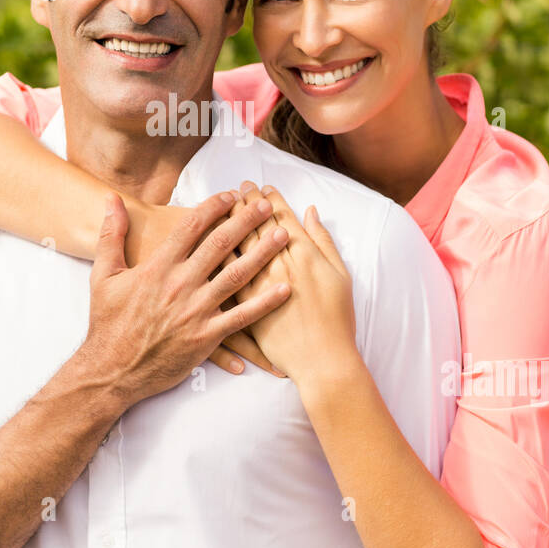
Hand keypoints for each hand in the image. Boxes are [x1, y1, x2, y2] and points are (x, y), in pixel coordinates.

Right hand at [81, 190, 290, 405]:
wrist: (110, 370)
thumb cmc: (107, 323)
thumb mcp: (103, 275)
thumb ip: (111, 234)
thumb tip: (110, 199)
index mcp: (158, 267)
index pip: (191, 226)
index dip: (214, 206)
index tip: (232, 195)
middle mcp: (180, 285)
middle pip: (221, 244)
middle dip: (246, 221)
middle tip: (266, 206)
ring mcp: (195, 311)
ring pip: (237, 276)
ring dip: (263, 254)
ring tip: (282, 236)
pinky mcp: (205, 338)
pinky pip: (241, 319)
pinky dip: (264, 304)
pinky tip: (284, 289)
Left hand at [231, 182, 357, 380]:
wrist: (322, 361)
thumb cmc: (337, 320)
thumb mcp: (340, 275)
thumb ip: (323, 240)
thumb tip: (311, 212)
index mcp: (303, 254)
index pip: (282, 216)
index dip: (270, 199)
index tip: (261, 186)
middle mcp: (277, 264)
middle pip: (256, 225)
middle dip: (246, 203)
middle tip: (238, 188)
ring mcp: (257, 284)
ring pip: (236, 244)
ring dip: (228, 222)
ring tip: (222, 206)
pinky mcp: (243, 305)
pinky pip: (224, 274)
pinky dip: (216, 255)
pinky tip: (207, 243)